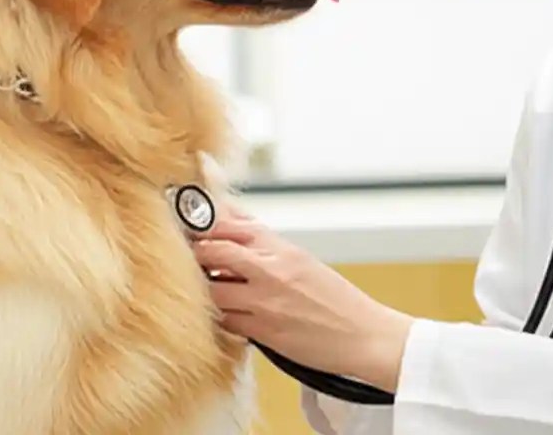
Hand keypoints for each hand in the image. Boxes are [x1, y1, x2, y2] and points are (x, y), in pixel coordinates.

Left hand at [191, 211, 413, 391]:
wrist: (363, 335)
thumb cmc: (335, 299)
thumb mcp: (300, 259)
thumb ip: (263, 242)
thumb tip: (230, 217)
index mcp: (281, 247)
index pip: (228, 223)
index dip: (202, 226)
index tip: (190, 229)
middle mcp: (271, 270)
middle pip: (211, 252)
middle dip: (195, 257)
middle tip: (189, 262)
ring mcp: (264, 302)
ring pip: (211, 290)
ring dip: (206, 291)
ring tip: (210, 292)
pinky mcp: (263, 332)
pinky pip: (225, 322)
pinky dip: (221, 318)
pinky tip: (228, 316)